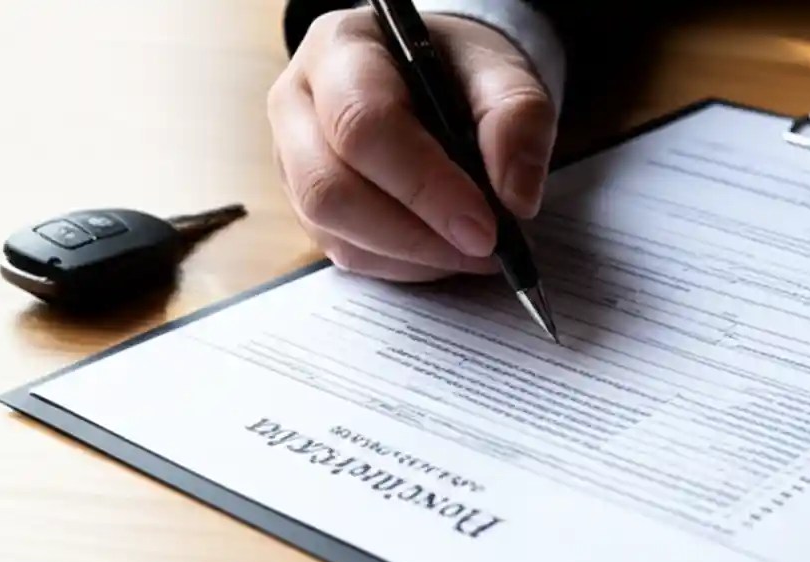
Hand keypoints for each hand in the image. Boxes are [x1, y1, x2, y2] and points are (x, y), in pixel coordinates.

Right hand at [267, 10, 556, 280]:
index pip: (364, 123)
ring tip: (473, 252)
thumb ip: (517, 120)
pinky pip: (345, 253)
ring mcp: (292, 159)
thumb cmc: (460, 72)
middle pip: (330, 187)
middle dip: (415, 233)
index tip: (483, 227)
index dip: (424, 184)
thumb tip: (516, 200)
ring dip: (412, 255)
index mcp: (342, 49)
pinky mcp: (307, 206)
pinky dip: (403, 265)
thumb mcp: (503, 74)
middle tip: (484, 249)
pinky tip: (445, 252)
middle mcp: (298, 102)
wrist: (435, 77)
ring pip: (333, 229)